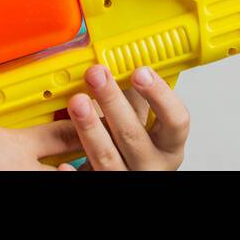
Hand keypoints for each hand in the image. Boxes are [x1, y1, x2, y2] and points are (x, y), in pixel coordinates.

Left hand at [57, 65, 187, 170]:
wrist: (130, 175)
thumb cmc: (138, 146)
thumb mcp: (147, 122)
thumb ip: (138, 96)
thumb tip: (125, 53)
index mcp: (169, 144)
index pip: (175, 120)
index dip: (160, 96)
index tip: (140, 72)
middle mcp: (151, 164)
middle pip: (133, 135)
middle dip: (112, 101)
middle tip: (96, 74)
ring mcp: (127, 178)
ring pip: (107, 157)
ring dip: (90, 127)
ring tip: (77, 102)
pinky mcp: (103, 186)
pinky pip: (87, 180)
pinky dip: (74, 173)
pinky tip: (64, 162)